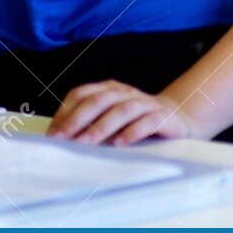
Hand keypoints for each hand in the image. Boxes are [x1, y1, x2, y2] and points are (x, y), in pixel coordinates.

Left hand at [47, 81, 196, 145]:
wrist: (179, 119)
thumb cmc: (137, 121)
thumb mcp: (112, 117)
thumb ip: (91, 122)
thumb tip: (61, 137)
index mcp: (108, 89)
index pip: (81, 95)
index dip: (65, 112)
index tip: (53, 133)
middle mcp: (124, 92)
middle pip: (97, 101)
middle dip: (77, 120)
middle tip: (64, 138)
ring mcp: (145, 103)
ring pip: (120, 111)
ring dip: (100, 127)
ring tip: (86, 143)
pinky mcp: (163, 116)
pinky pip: (147, 121)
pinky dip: (132, 132)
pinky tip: (120, 143)